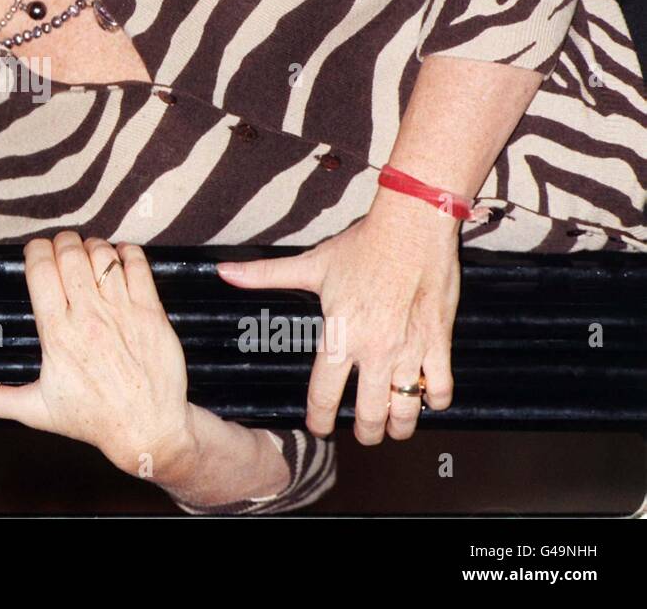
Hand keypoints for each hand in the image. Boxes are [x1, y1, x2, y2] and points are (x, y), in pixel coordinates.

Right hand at [0, 232, 195, 475]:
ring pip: (102, 254)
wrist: (147, 429)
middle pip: (70, 253)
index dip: (35, 250)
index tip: (36, 252)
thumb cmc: (91, 418)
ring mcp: (123, 313)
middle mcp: (89, 318)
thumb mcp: (34, 409)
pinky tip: (117, 262)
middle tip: (62, 252)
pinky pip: (137, 263)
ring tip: (88, 258)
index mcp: (57, 334)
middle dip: (62, 243)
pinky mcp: (151, 312)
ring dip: (91, 247)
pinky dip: (125, 253)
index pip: (40, 268)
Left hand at [216, 191, 459, 443]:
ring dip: (399, 426)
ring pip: (405, 410)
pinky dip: (435, 401)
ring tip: (393, 428)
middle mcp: (374, 351)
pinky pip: (440, 389)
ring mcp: (409, 351)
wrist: (412, 228)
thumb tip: (223, 271)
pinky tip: (426, 398)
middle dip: (365, 433)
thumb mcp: (310, 265)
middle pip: (368, 415)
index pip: (323, 395)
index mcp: (339, 337)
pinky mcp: (438, 343)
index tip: (318, 429)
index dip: (318, 420)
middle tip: (363, 435)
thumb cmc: (360, 246)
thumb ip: (264, 276)